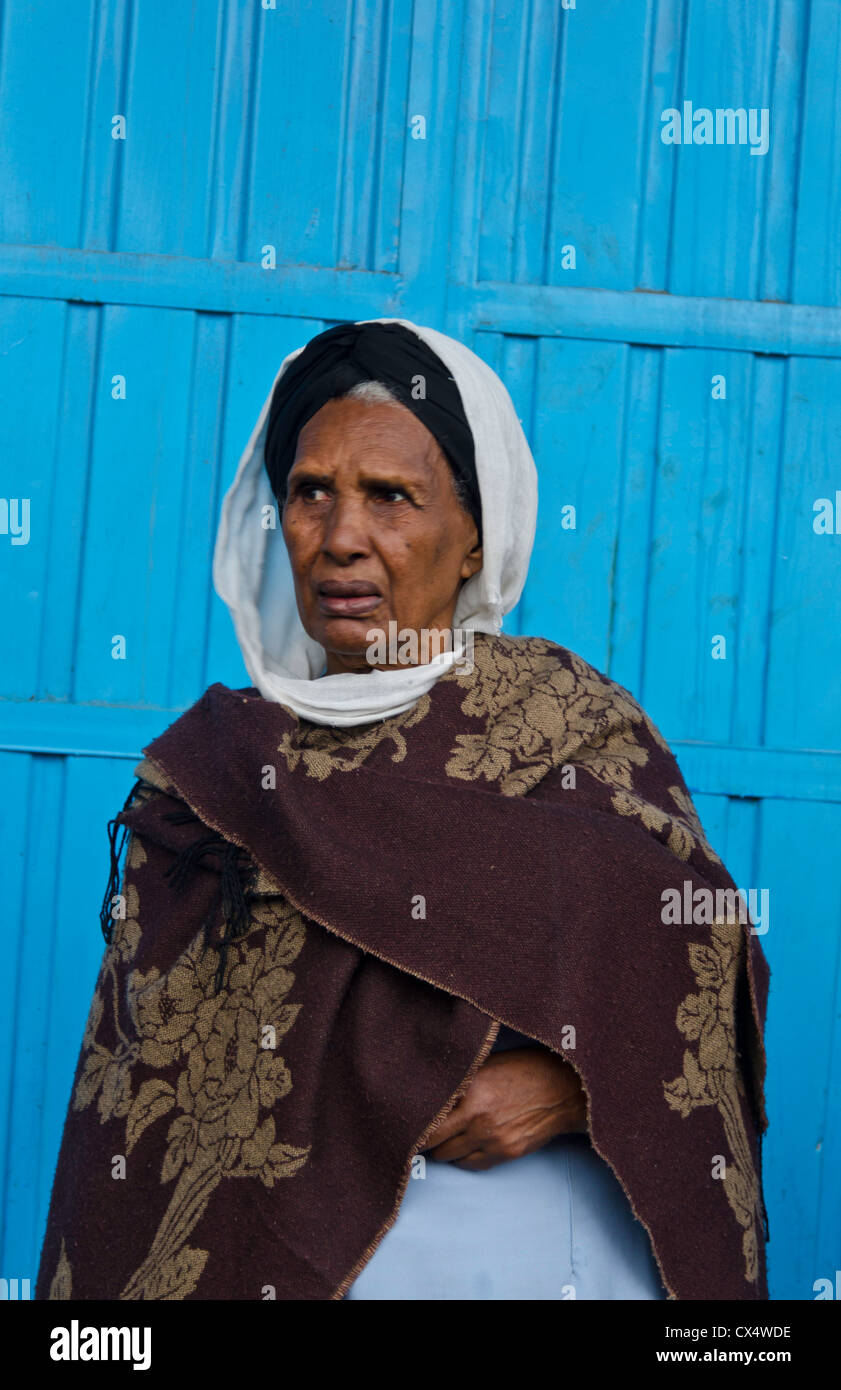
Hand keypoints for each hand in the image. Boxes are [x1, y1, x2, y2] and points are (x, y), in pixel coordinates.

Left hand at [422, 1045, 587, 1170]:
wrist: (564, 1089)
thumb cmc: (524, 1069)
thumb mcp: (487, 1064)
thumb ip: (460, 1079)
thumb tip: (431, 1089)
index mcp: (470, 1090)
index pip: (429, 1116)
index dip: (414, 1121)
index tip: (405, 1122)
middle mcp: (478, 1117)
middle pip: (434, 1141)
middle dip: (423, 1141)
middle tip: (415, 1137)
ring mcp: (493, 1138)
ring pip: (451, 1156)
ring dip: (443, 1150)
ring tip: (439, 1142)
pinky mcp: (507, 1153)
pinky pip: (473, 1165)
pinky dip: (463, 1160)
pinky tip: (461, 1150)